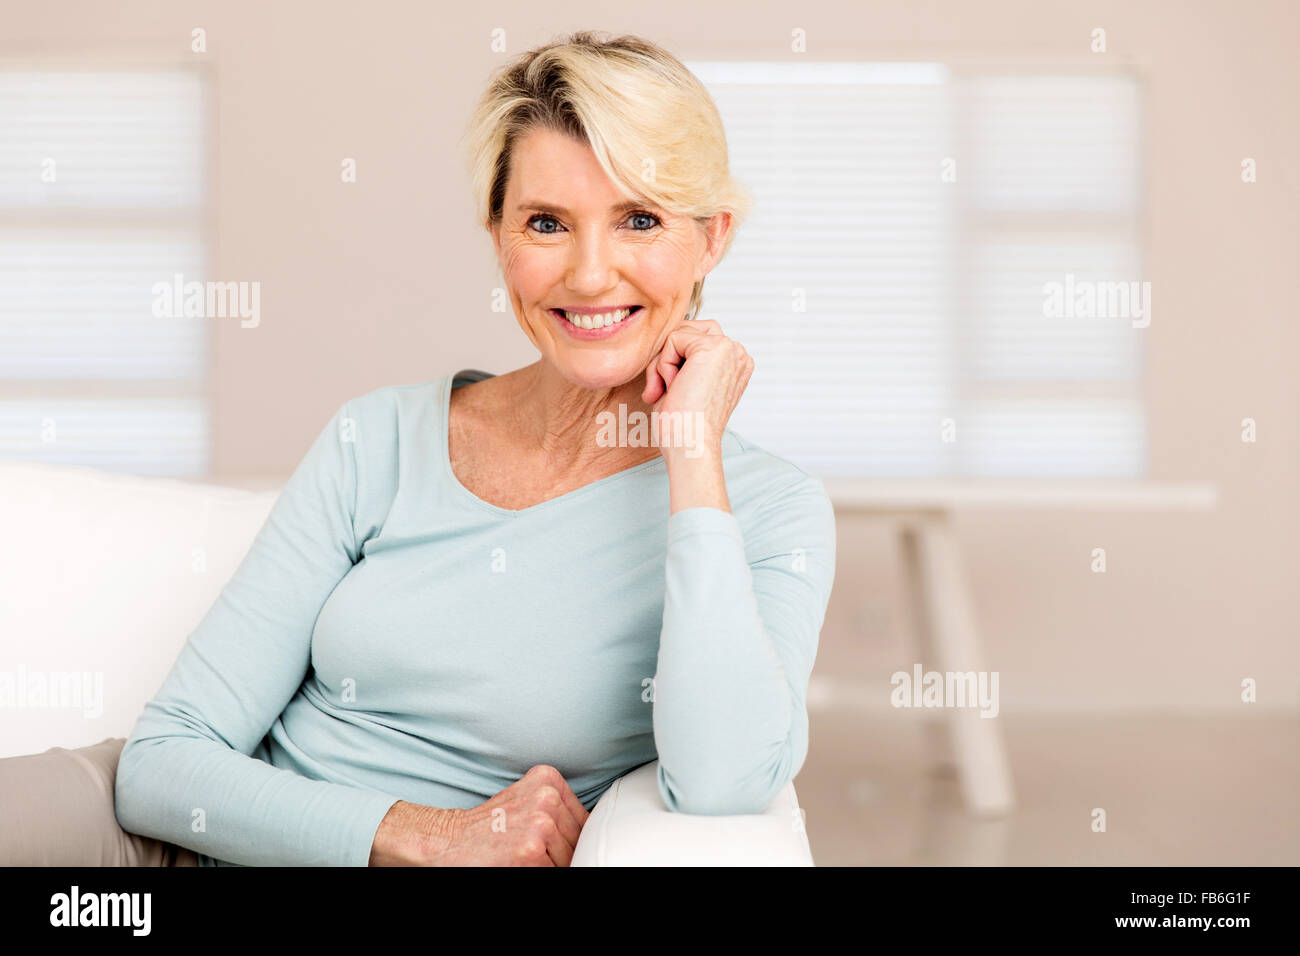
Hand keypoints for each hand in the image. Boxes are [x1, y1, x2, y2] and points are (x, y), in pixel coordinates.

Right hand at [371, 765, 589, 865]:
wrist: (447, 841)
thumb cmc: (489, 825)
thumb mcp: (528, 800)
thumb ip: (560, 811)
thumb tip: (590, 837)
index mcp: (548, 780)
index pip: (584, 819)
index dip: (574, 839)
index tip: (556, 845)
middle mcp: (547, 799)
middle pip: (578, 840)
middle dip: (563, 853)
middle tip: (533, 853)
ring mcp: (540, 825)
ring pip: (568, 858)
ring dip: (551, 864)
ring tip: (524, 857)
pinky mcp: (530, 852)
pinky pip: (554, 870)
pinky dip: (540, 870)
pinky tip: (520, 863)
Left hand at [640, 319, 753, 459]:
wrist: (690, 445)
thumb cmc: (683, 426)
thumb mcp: (685, 384)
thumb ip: (682, 359)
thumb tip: (662, 342)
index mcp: (735, 364)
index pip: (695, 340)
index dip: (674, 362)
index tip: (671, 393)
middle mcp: (737, 354)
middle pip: (688, 332)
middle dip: (667, 359)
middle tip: (662, 391)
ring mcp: (729, 348)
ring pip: (678, 335)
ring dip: (664, 363)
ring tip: (669, 390)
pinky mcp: (714, 347)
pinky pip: (673, 339)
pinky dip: (663, 364)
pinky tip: (673, 386)